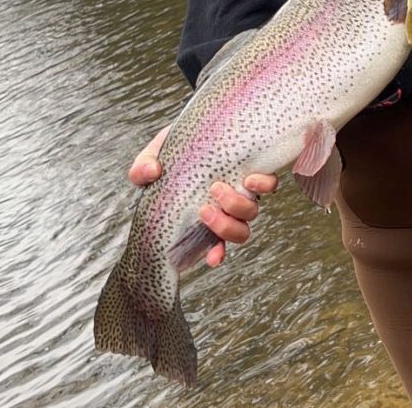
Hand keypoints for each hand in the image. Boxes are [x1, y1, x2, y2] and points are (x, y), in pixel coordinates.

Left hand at [129, 125, 278, 266]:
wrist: (154, 179)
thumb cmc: (164, 162)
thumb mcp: (156, 154)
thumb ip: (147, 161)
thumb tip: (153, 171)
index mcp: (231, 173)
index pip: (263, 180)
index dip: (265, 182)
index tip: (248, 179)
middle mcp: (233, 197)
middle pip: (252, 209)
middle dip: (237, 203)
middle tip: (215, 190)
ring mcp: (222, 218)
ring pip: (243, 230)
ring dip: (228, 225)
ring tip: (204, 212)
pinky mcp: (208, 236)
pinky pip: (222, 248)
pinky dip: (219, 253)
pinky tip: (210, 258)